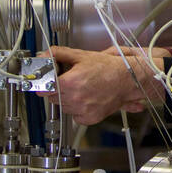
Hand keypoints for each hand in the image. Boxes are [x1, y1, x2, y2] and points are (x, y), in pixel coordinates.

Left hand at [36, 45, 166, 124]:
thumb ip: (59, 54)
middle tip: (67, 80)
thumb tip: (43, 55)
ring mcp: (82, 110)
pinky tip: (85, 97)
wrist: (127, 80)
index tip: (46, 80)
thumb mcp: (81, 56)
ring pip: (63, 106)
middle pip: (52, 97)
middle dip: (56, 88)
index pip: (44, 88)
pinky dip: (77, 108)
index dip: (44, 83)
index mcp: (71, 82)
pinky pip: (74, 115)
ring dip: (66, 98)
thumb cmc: (108, 68)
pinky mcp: (89, 118)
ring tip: (80, 87)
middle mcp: (76, 98)